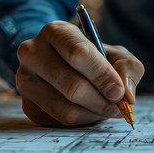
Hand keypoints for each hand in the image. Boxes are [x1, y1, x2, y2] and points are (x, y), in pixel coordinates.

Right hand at [16, 21, 143, 126]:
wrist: (64, 68)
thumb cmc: (94, 59)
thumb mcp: (115, 55)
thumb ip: (128, 67)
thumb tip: (126, 93)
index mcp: (55, 32)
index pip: (78, 54)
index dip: (102, 75)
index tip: (119, 92)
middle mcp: (33, 53)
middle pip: (71, 85)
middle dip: (101, 100)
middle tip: (117, 106)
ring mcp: (26, 80)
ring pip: (66, 108)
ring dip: (93, 113)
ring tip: (105, 108)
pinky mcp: (27, 105)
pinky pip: (60, 121)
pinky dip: (82, 120)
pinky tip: (89, 111)